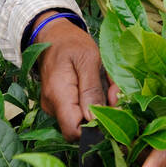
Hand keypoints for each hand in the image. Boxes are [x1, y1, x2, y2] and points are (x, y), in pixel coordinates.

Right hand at [35, 13, 110, 141]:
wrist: (52, 34)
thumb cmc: (71, 42)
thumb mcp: (88, 59)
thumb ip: (93, 89)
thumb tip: (97, 119)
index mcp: (58, 95)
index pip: (73, 132)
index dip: (95, 129)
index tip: (113, 112)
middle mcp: (52, 106)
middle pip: (80, 126)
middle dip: (101, 114)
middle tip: (113, 91)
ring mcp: (54, 106)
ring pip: (81, 119)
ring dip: (98, 105)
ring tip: (103, 83)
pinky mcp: (58, 104)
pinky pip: (78, 110)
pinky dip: (91, 101)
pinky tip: (95, 85)